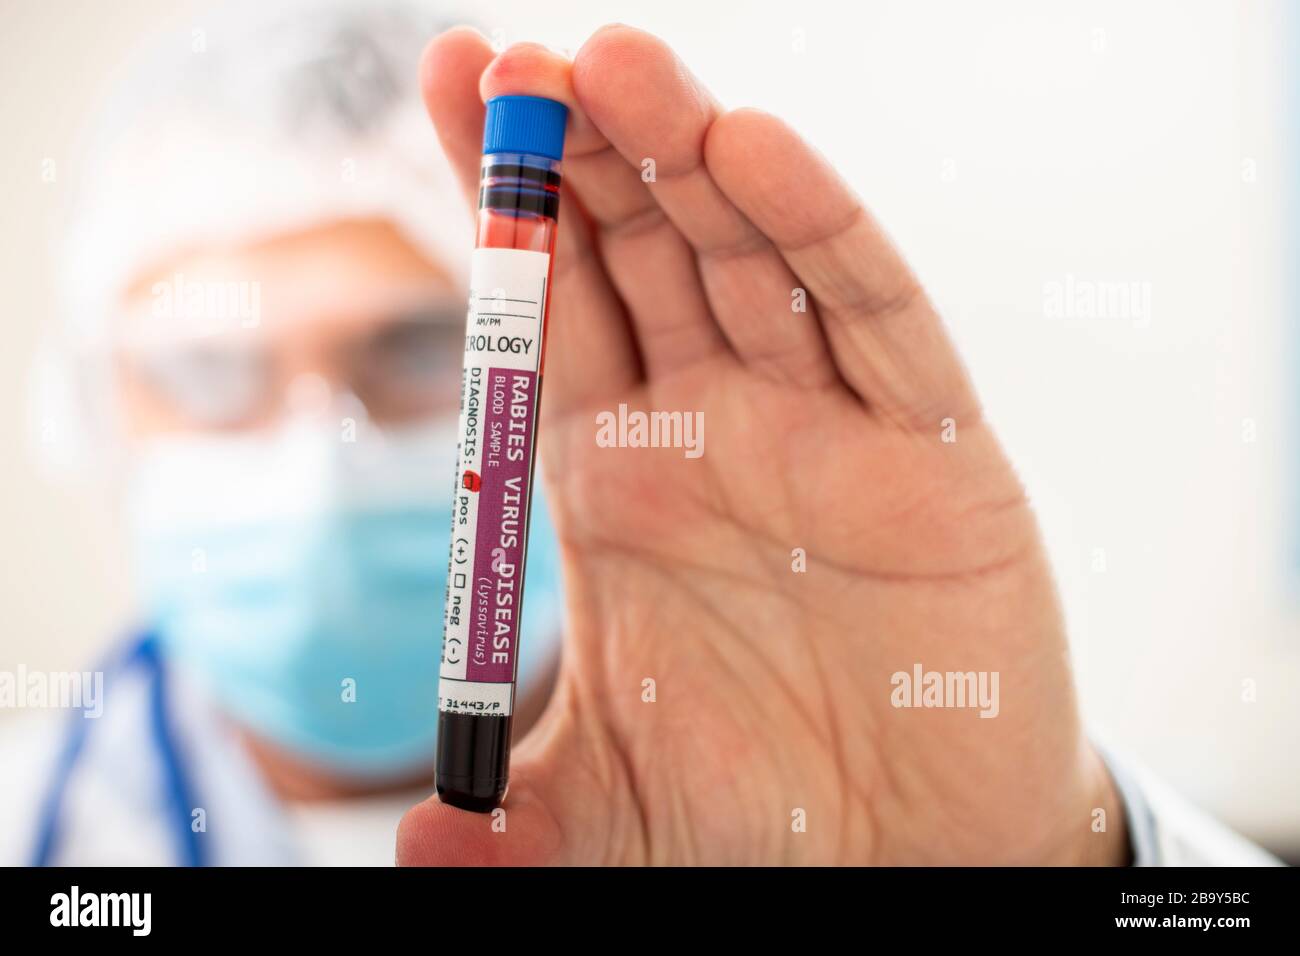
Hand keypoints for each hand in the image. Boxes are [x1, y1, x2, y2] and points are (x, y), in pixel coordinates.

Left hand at [399, 24, 1126, 864]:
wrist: (908, 865)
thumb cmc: (759, 822)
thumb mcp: (603, 815)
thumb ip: (505, 818)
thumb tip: (415, 850)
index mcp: (617, 478)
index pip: (549, 307)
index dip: (499, 204)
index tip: (446, 84)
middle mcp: (715, 428)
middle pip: (637, 250)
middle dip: (577, 153)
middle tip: (518, 60)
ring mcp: (823, 428)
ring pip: (747, 255)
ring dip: (686, 154)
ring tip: (614, 65)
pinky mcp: (934, 452)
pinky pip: (874, 318)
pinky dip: (818, 230)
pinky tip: (753, 150)